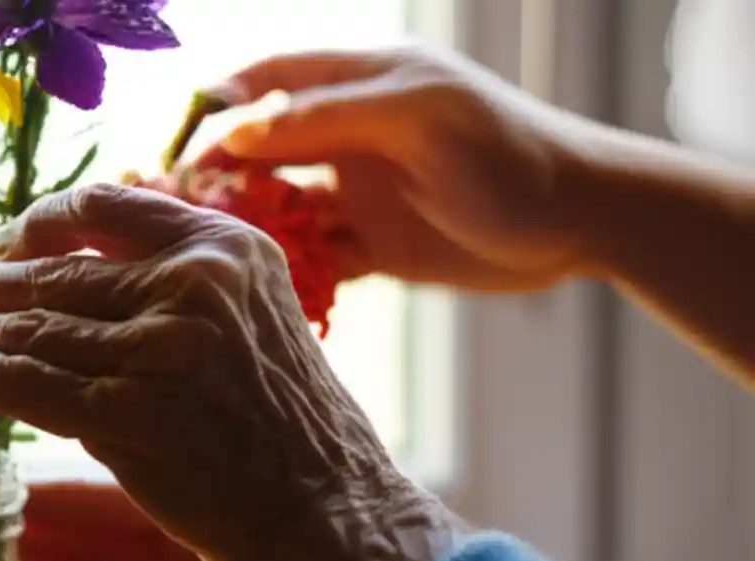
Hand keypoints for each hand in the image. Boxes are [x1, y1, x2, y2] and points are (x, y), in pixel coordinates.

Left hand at [0, 184, 460, 560]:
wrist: (330, 512)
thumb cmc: (293, 428)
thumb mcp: (252, 320)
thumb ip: (180, 285)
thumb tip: (75, 269)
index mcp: (228, 247)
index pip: (109, 205)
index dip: (45, 220)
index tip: (11, 239)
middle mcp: (194, 283)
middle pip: (61, 270)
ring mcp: (160, 346)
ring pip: (34, 325)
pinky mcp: (128, 413)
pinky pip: (23, 381)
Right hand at [198, 46, 600, 290]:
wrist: (582, 221)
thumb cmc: (507, 152)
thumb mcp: (414, 118)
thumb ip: (326, 118)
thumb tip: (235, 132)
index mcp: (361, 83)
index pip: (268, 79)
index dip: (219, 104)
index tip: (176, 139)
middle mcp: (351, 135)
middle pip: (263, 148)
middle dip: (217, 173)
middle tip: (172, 207)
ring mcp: (361, 194)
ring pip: (281, 208)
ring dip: (245, 226)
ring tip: (203, 252)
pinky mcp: (375, 247)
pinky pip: (315, 258)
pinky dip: (287, 271)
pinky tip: (259, 287)